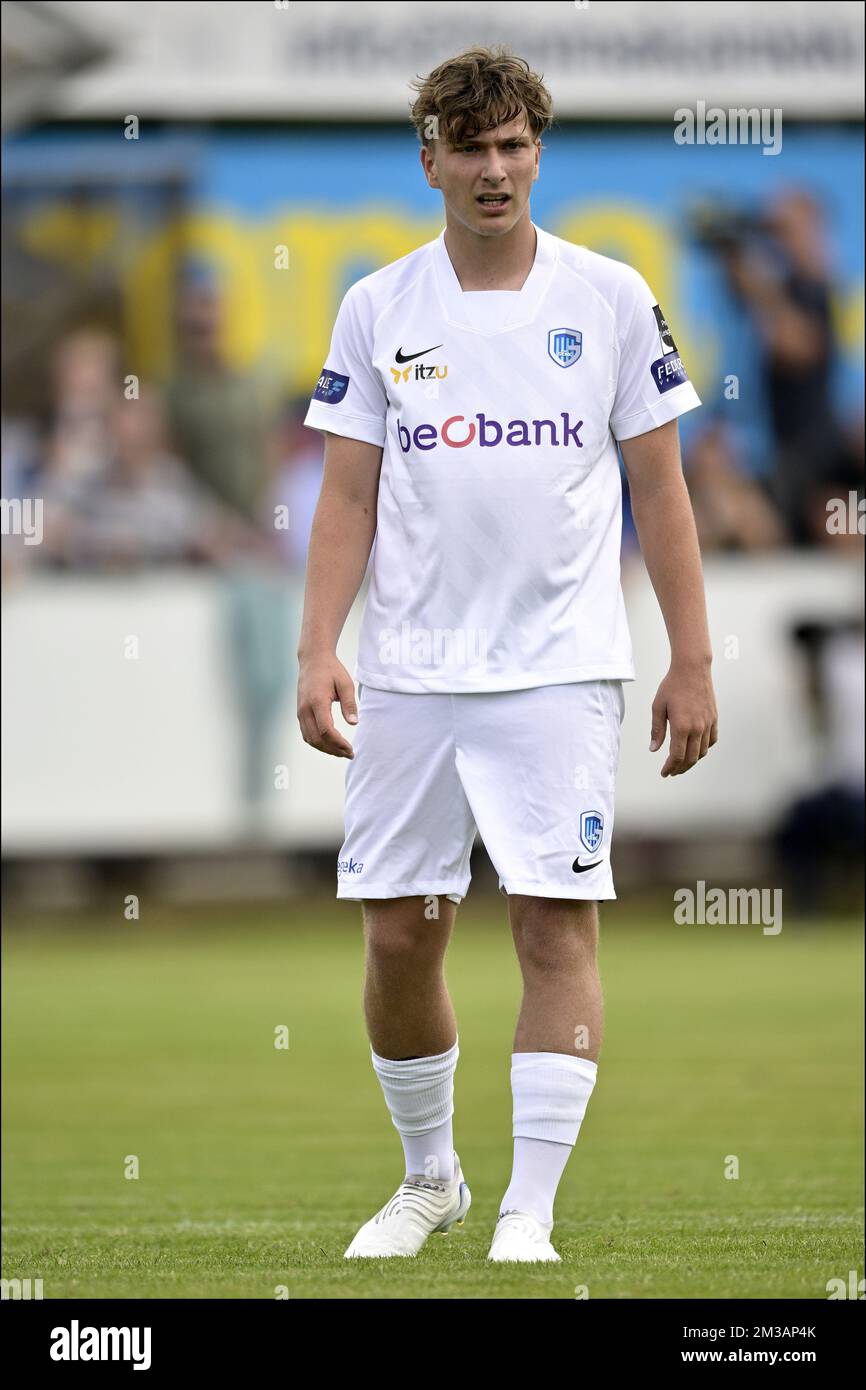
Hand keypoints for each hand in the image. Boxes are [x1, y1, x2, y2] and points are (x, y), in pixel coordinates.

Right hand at [297, 653, 357, 757]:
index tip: (350, 748)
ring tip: (341, 752)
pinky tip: (330, 744)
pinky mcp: (300, 712)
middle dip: (333, 750)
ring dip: (325, 749)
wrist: (313, 660)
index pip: (326, 730)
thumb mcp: (345, 684)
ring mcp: (300, 711)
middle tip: (349, 754)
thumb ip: (349, 704)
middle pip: (317, 739)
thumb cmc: (331, 670)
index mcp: (317, 701)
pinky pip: (306, 733)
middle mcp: (305, 709)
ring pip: (310, 739)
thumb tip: (353, 723)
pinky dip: (317, 742)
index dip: (338, 743)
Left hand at [650, 661, 717, 776]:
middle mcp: (697, 728)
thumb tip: (654, 749)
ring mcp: (708, 724)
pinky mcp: (714, 718)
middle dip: (680, 768)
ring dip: (692, 761)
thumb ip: (656, 730)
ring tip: (682, 764)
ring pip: (702, 751)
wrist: (692, 668)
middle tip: (671, 772)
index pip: (677, 756)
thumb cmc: (672, 686)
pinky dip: (704, 749)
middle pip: (690, 758)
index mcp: (681, 726)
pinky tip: (696, 750)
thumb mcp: (658, 707)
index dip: (670, 767)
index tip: (664, 773)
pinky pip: (712, 740)